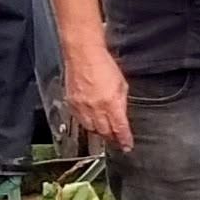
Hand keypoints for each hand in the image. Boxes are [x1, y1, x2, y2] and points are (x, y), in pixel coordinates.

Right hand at [62, 41, 132, 155]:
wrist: (83, 54)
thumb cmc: (103, 64)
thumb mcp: (121, 84)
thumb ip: (121, 102)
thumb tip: (121, 116)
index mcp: (111, 103)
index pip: (119, 128)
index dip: (124, 140)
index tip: (127, 146)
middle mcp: (95, 107)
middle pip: (105, 132)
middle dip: (113, 138)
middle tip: (117, 141)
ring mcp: (82, 107)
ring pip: (92, 129)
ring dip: (100, 132)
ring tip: (106, 133)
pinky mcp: (72, 103)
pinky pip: (80, 120)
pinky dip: (88, 124)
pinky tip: (92, 122)